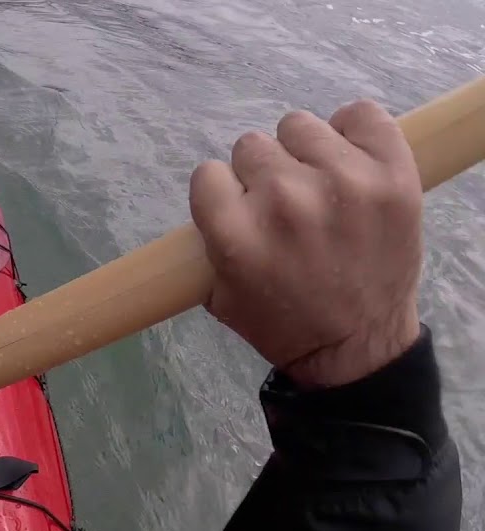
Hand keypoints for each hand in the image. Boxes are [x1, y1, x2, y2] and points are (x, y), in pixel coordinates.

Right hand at [190, 99, 422, 387]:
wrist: (357, 347)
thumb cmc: (282, 323)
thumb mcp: (218, 292)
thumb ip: (209, 239)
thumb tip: (217, 192)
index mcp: (236, 233)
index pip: (208, 173)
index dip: (223, 193)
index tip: (241, 211)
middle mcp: (284, 201)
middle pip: (251, 147)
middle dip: (261, 176)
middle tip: (284, 207)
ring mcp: (343, 183)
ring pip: (299, 126)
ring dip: (303, 153)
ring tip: (318, 186)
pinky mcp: (391, 174)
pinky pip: (361, 114)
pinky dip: (353, 131)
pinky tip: (351, 161)